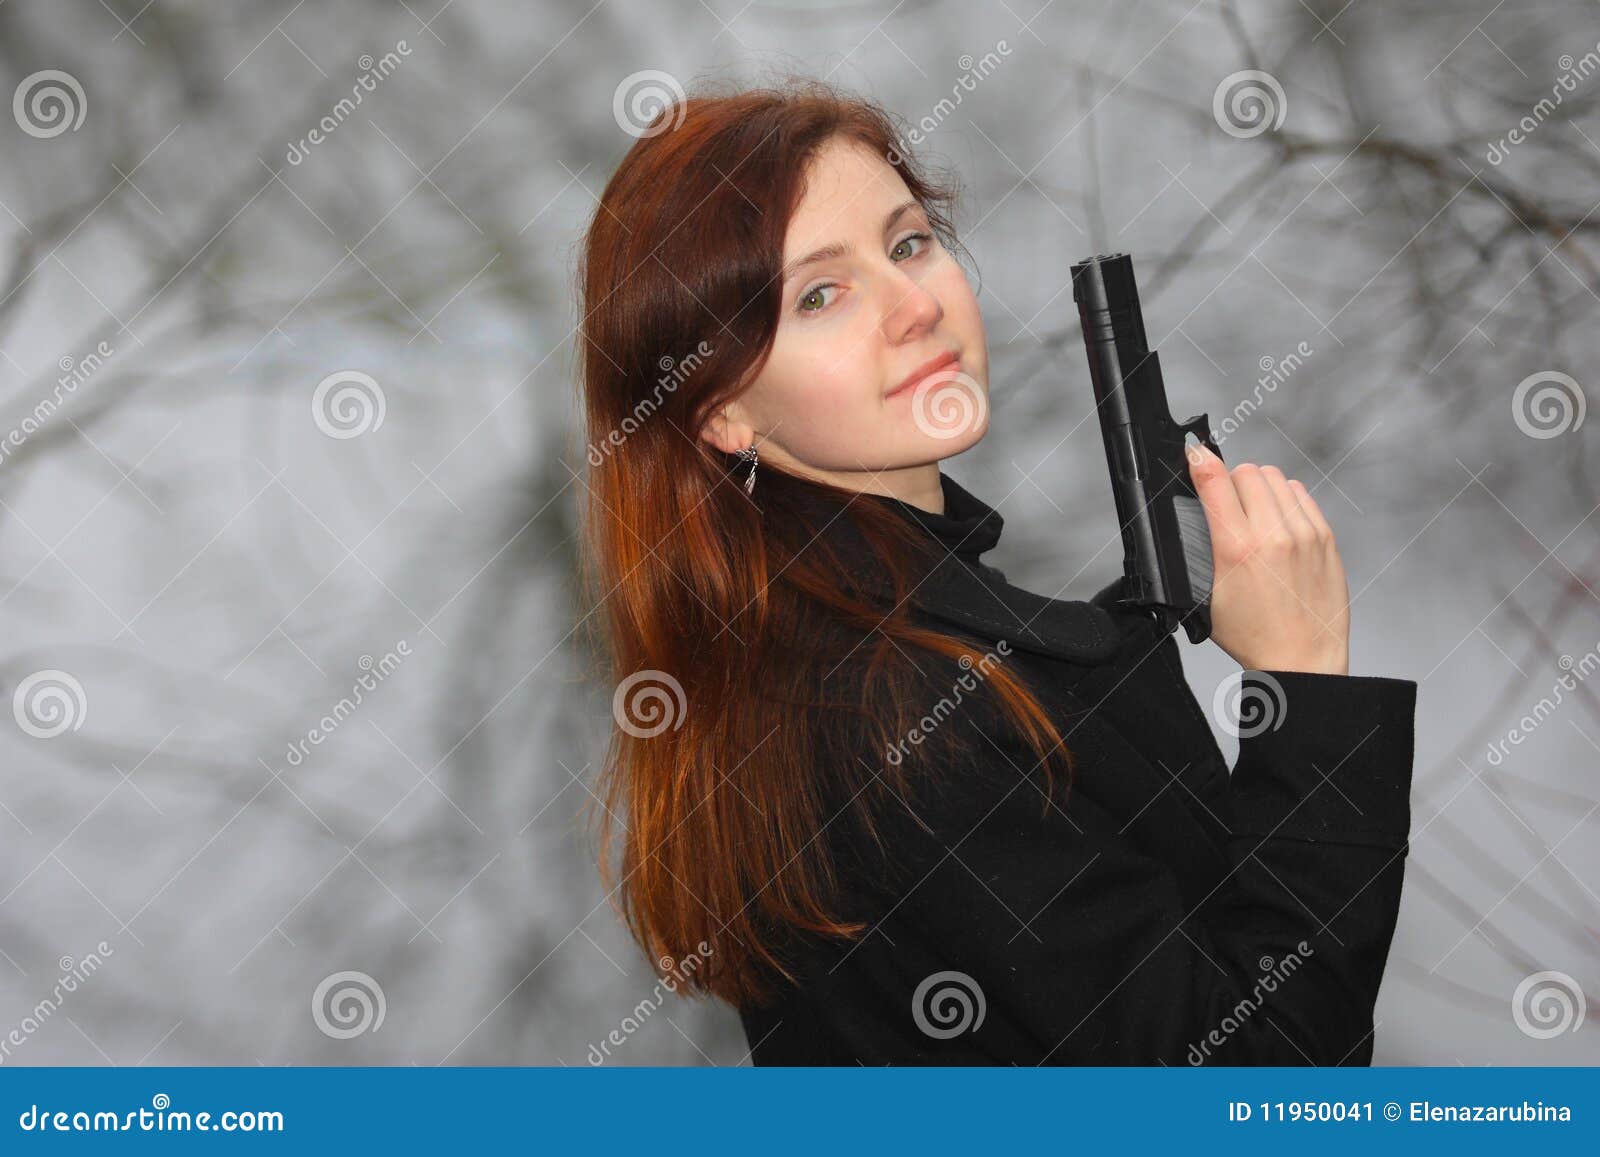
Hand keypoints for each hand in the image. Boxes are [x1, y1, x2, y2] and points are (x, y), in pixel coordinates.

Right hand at [1185, 442, 1349, 674]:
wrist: (1302, 658)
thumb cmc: (1253, 634)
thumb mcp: (1208, 595)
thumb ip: (1203, 547)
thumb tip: (1200, 507)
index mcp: (1236, 549)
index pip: (1214, 480)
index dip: (1199, 460)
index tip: (1193, 454)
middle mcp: (1273, 535)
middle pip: (1246, 472)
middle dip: (1230, 480)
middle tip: (1227, 501)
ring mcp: (1304, 534)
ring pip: (1275, 477)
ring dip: (1259, 486)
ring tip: (1254, 510)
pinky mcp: (1326, 537)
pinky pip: (1301, 495)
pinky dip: (1285, 498)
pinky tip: (1278, 519)